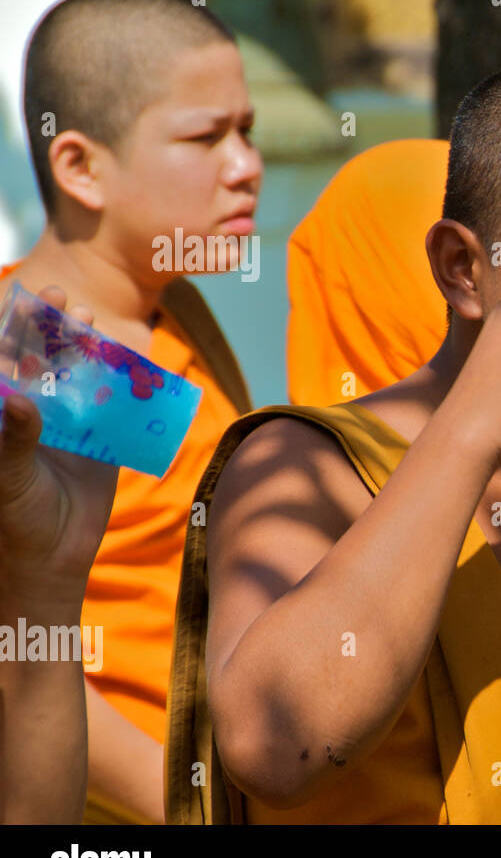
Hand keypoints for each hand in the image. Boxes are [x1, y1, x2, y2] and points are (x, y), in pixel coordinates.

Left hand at [0, 287, 117, 601]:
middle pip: (39, 356)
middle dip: (50, 327)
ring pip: (77, 373)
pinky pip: (115, 404)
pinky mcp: (102, 438)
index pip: (2, 362)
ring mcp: (68, 421)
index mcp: (3, 414)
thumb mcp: (10, 478)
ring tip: (93, 323)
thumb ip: (14, 439)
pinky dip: (125, 383)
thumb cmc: (16, 518)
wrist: (55, 557)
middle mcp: (32, 410)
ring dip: (85, 347)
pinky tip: (131, 360)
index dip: (12, 329)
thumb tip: (17, 399)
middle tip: (66, 300)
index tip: (27, 301)